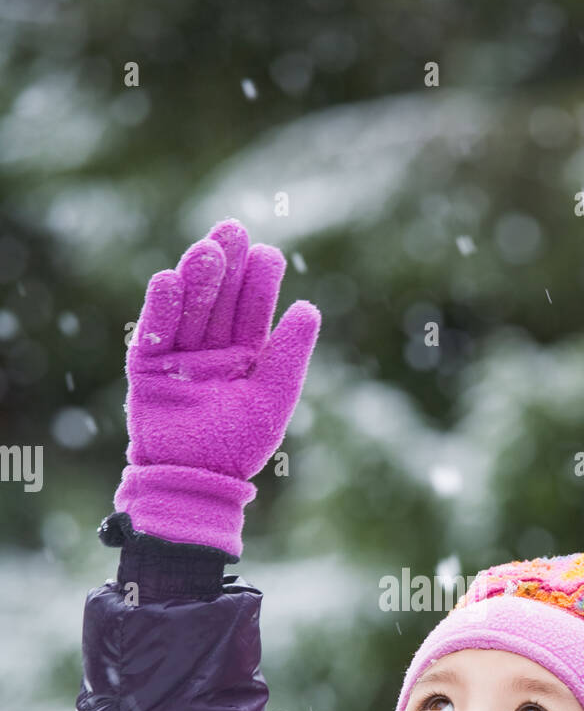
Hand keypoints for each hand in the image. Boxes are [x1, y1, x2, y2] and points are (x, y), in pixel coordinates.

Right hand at [114, 219, 320, 554]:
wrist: (196, 480)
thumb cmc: (238, 446)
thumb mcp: (273, 399)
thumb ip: (289, 356)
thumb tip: (309, 307)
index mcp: (243, 354)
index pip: (250, 308)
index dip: (258, 281)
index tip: (269, 254)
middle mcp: (209, 348)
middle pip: (217, 298)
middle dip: (226, 266)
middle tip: (234, 230)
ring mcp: (177, 355)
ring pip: (186, 308)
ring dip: (194, 279)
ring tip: (207, 250)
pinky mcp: (146, 368)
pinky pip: (153, 333)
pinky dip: (160, 308)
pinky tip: (168, 280)